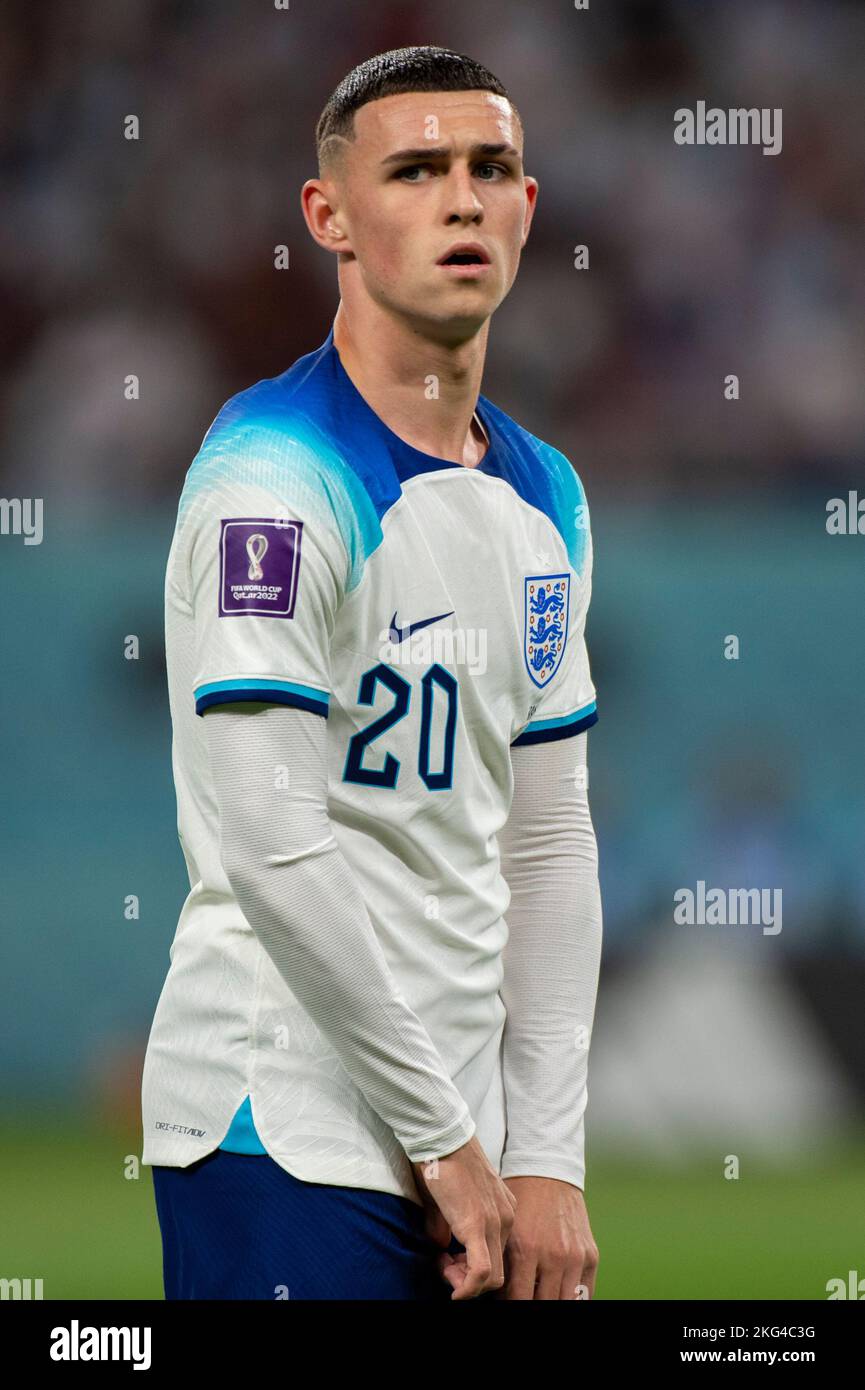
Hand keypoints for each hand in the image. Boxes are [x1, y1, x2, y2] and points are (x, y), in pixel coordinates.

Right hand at [410, 1136, 516, 1299]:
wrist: (442, 1135)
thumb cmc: (442, 1157)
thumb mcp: (449, 1195)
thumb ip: (446, 1223)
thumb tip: (439, 1245)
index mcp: (503, 1208)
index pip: (497, 1254)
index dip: (471, 1267)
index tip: (447, 1259)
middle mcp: (506, 1217)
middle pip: (497, 1270)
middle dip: (468, 1278)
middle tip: (444, 1267)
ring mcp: (495, 1222)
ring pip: (492, 1277)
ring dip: (465, 1283)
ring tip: (443, 1267)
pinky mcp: (477, 1226)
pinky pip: (481, 1272)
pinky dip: (467, 1288)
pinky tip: (454, 1290)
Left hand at [494, 1175, 598, 1298]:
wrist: (548, 1174)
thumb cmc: (522, 1203)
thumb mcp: (507, 1232)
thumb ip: (505, 1266)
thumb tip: (502, 1297)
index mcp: (526, 1249)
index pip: (520, 1299)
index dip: (512, 1305)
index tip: (508, 1301)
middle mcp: (554, 1256)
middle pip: (544, 1303)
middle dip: (532, 1303)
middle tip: (526, 1295)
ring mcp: (575, 1257)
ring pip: (565, 1302)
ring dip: (552, 1300)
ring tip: (540, 1293)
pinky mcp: (591, 1255)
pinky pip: (586, 1294)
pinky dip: (572, 1298)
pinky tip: (559, 1292)